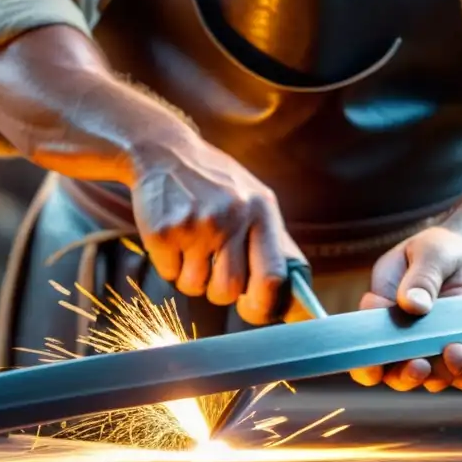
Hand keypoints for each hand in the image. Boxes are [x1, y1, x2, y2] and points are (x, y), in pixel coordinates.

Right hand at [130, 135, 303, 324]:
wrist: (164, 152)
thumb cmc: (216, 185)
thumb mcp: (254, 201)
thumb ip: (274, 245)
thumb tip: (297, 300)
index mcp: (262, 211)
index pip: (273, 277)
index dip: (265, 306)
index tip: (255, 309)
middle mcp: (232, 217)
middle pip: (230, 290)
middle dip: (220, 292)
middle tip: (214, 271)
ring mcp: (196, 224)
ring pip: (196, 287)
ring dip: (192, 278)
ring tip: (191, 245)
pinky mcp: (164, 231)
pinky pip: (170, 275)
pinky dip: (169, 265)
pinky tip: (173, 237)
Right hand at [349, 226, 461, 391]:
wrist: (461, 258)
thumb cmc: (435, 251)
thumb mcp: (430, 251)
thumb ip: (421, 276)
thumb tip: (414, 305)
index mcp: (379, 312)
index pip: (364, 342)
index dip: (366, 360)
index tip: (375, 365)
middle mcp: (398, 338)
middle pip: (391, 372)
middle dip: (403, 375)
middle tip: (419, 365)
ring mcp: (427, 349)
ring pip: (426, 379)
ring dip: (439, 375)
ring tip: (456, 353)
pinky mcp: (456, 354)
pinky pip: (461, 376)